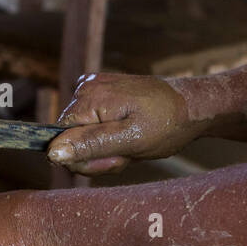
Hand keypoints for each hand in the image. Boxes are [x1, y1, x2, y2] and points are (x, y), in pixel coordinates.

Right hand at [47, 73, 205, 174]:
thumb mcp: (131, 141)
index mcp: (88, 98)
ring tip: (132, 144)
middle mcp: (85, 87)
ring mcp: (93, 87)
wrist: (194, 106)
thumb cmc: (168, 124)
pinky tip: (128, 134)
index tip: (115, 158)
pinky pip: (92, 124)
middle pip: (70, 138)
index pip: (60, 141)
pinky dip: (109, 136)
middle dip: (97, 154)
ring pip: (82, 134)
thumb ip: (90, 145)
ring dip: (105, 148)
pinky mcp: (103, 91)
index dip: (85, 158)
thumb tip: (52, 152)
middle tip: (127, 153)